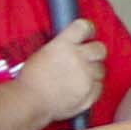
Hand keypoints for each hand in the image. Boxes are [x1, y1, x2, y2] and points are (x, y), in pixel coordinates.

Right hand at [11, 7, 108, 125]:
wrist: (29, 102)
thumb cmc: (30, 80)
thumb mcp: (42, 53)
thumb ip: (61, 47)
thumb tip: (72, 45)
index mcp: (64, 44)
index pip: (85, 27)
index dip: (88, 30)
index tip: (88, 34)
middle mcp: (79, 58)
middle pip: (100, 48)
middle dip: (95, 52)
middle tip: (87, 58)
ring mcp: (87, 76)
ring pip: (101, 69)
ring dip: (93, 71)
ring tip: (79, 77)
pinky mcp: (90, 93)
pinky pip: (99, 86)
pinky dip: (93, 87)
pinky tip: (81, 88)